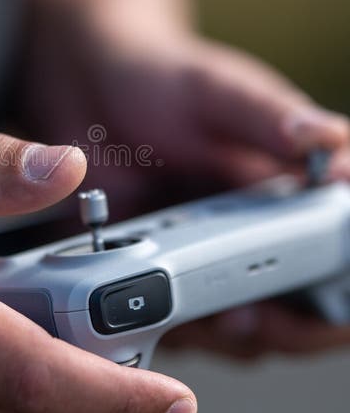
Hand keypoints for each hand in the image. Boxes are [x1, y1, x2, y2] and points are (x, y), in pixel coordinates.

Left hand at [18, 15, 349, 358]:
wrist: (88, 85)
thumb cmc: (164, 78)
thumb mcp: (219, 90)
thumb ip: (271, 115)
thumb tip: (330, 141)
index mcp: (293, 191)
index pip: (340, 252)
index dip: (342, 293)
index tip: (323, 303)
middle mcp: (259, 233)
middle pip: (302, 312)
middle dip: (286, 328)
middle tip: (249, 315)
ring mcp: (210, 259)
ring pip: (244, 331)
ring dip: (225, 334)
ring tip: (194, 306)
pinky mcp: (161, 275)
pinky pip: (178, 325)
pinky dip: (169, 326)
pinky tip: (145, 300)